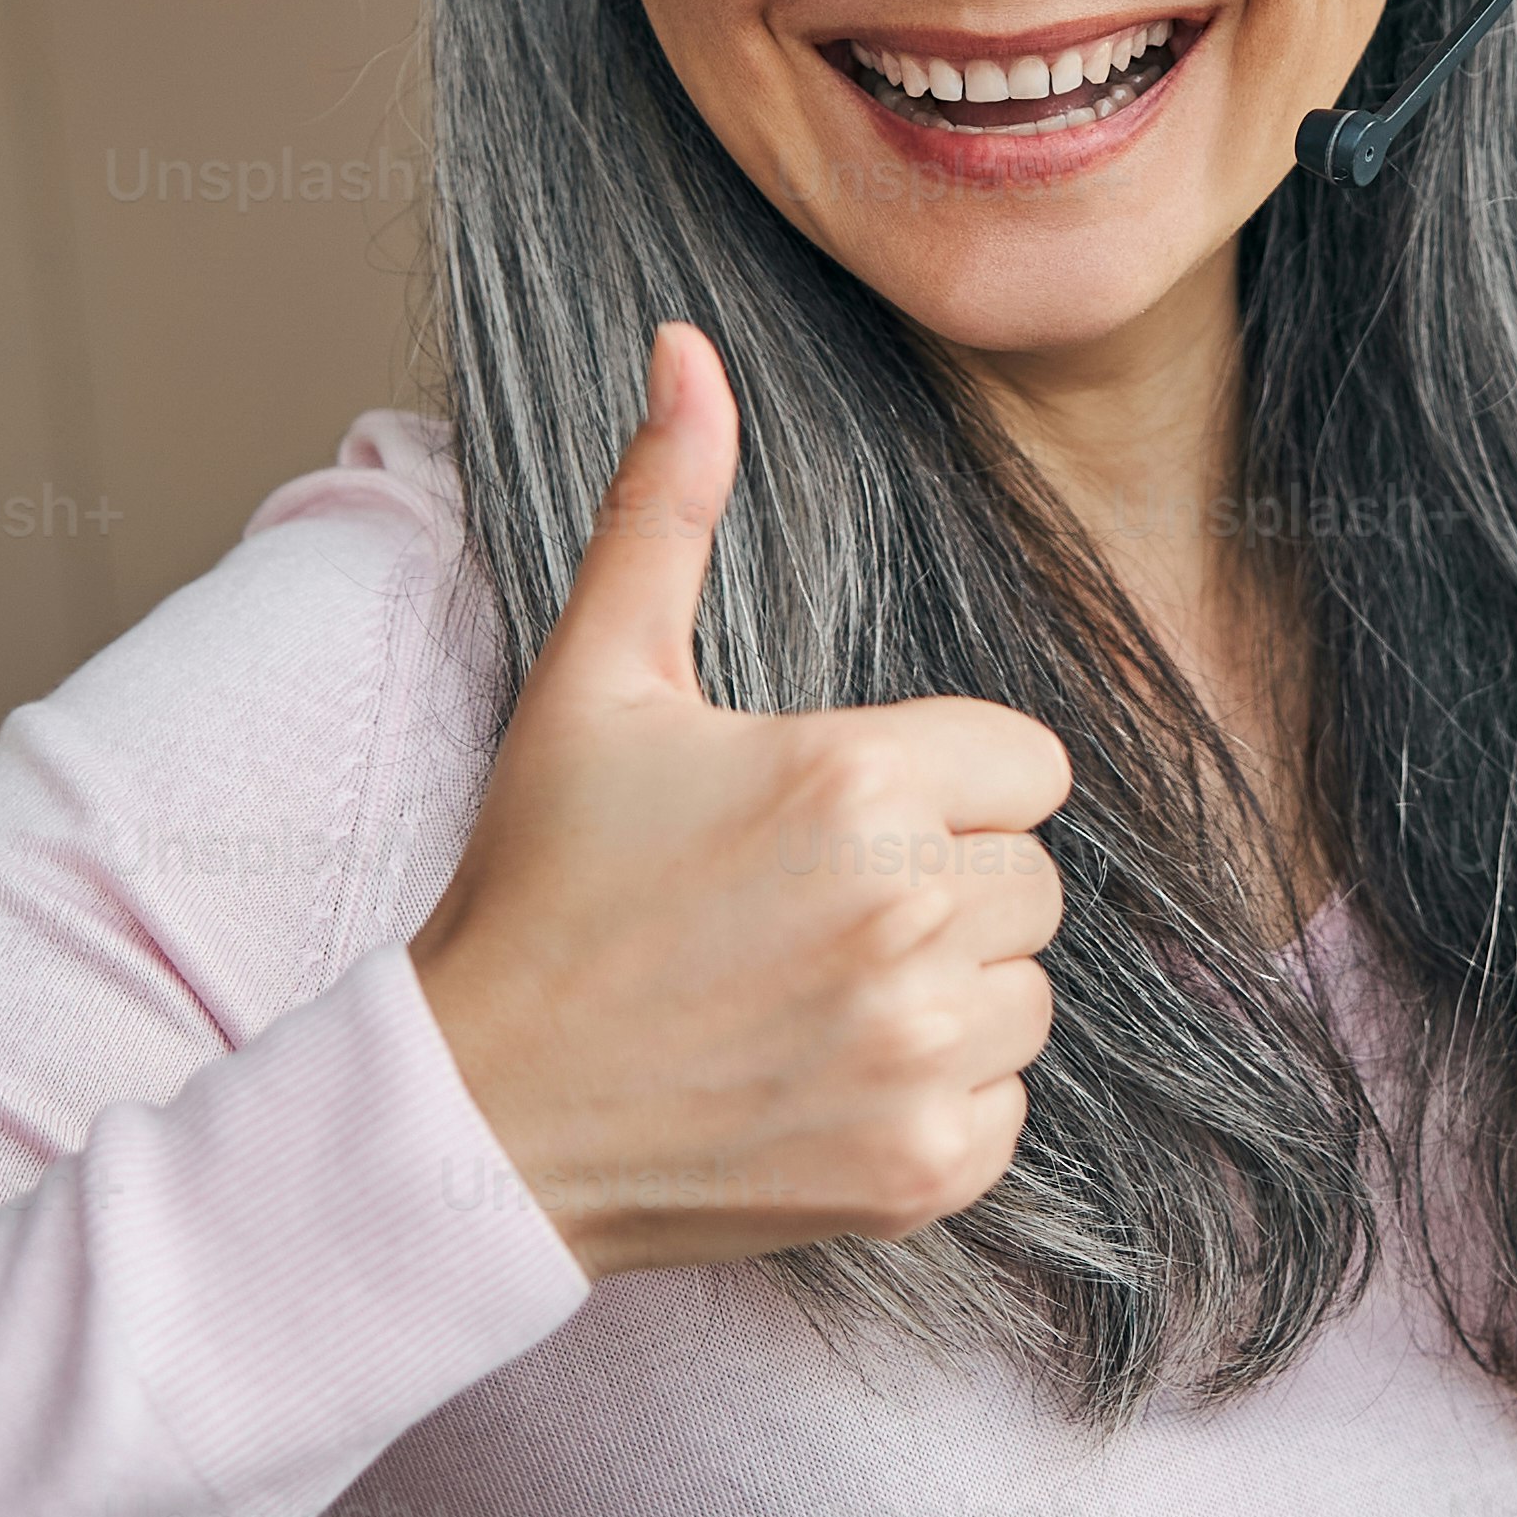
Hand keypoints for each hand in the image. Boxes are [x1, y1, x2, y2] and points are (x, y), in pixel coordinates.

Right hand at [409, 323, 1075, 1277]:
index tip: (837, 817)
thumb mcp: (596, 681)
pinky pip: (1008, 1102)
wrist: (481, 1113)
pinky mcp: (922, 1168)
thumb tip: (688, 349)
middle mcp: (909, 917)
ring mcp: (920, 1052)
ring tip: (813, 991)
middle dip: (946, 882)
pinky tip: (824, 1076)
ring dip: (951, 992)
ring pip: (1029, 991)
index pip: (1025, 763)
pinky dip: (939, 1098)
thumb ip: (666, 507)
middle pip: (1035, 876)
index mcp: (858, 782)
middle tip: (809, 909)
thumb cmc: (541, 888)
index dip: (940, 784)